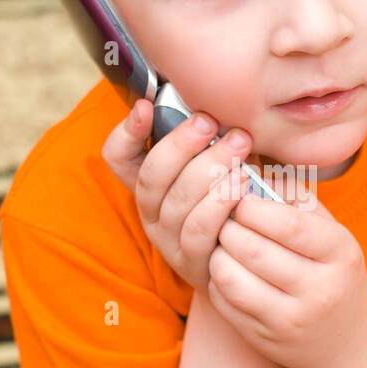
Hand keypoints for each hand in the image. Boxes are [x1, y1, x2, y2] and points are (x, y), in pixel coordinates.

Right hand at [101, 99, 252, 291]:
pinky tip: (242, 185)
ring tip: (238, 147)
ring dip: (209, 170)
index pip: (118, 157)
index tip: (147, 106)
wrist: (248, 263)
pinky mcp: (193, 262)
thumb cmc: (235, 203)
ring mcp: (169, 240)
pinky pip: (199, 232)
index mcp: (149, 185)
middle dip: (181, 144)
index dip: (127, 132)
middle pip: (151, 176)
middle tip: (210, 122)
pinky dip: (220, 205)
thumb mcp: (220, 166)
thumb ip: (209, 140)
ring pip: (178, 202)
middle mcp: (152, 212)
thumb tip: (213, 104)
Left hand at [208, 188, 366, 367]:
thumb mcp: (332, 234)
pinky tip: (226, 269)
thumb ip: (298, 200)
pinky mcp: (264, 339)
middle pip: (252, 248)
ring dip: (216, 252)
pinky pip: (223, 301)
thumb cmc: (333, 273)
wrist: (345, 344)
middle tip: (224, 218)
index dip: (253, 207)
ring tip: (223, 242)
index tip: (240, 199)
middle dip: (228, 226)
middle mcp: (320, 290)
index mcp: (341, 254)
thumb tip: (251, 175)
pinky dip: (216, 279)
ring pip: (230, 276)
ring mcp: (290, 320)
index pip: (288, 224)